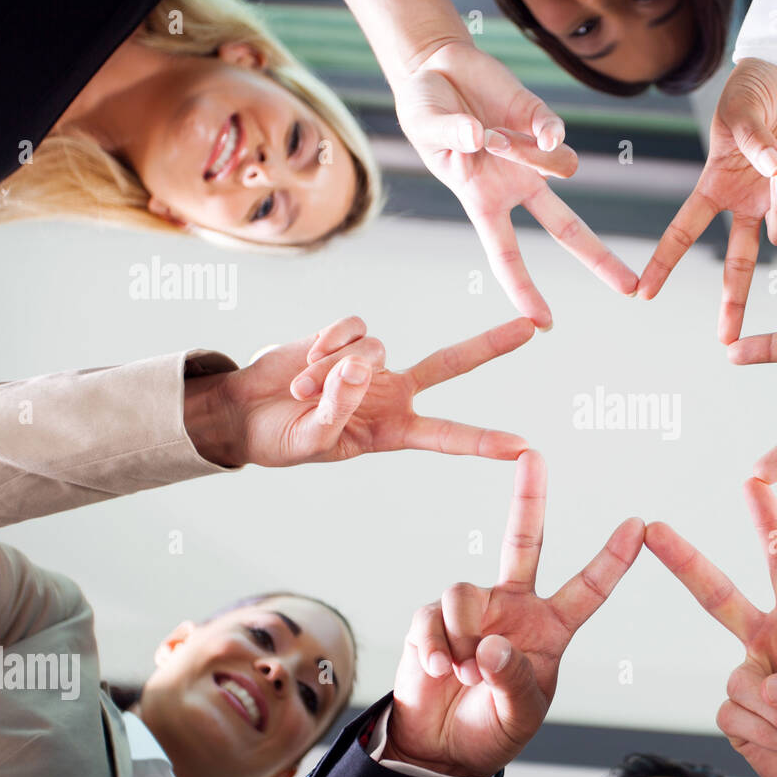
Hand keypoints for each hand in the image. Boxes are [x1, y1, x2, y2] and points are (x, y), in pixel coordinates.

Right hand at [189, 314, 534, 467]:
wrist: (245, 412)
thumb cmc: (283, 438)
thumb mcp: (313, 438)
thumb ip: (338, 406)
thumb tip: (359, 364)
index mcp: (395, 430)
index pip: (448, 435)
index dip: (484, 441)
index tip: (523, 448)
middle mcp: (393, 391)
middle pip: (452, 363)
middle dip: (490, 344)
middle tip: (532, 329)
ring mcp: (371, 362)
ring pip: (375, 350)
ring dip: (335, 370)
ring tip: (303, 392)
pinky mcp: (346, 336)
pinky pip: (354, 328)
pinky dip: (330, 343)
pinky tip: (307, 361)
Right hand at [386, 451, 644, 776]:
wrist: (442, 746)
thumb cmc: (495, 727)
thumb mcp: (519, 713)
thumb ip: (512, 679)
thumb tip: (492, 644)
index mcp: (551, 627)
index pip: (589, 588)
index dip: (613, 559)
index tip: (640, 525)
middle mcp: (515, 606)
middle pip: (524, 541)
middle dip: (528, 496)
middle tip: (532, 454)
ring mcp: (474, 609)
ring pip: (464, 592)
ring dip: (463, 635)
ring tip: (465, 672)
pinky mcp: (433, 618)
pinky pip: (432, 617)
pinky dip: (436, 646)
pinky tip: (440, 669)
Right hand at [395, 42, 637, 328]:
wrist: (437, 66)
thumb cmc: (426, 110)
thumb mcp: (426, 127)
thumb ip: (450, 135)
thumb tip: (481, 138)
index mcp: (484, 202)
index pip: (507, 256)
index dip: (524, 290)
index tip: (543, 324)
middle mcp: (516, 185)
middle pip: (567, 229)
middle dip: (599, 259)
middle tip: (631, 290)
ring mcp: (533, 154)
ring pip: (560, 168)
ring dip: (525, 153)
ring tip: (484, 130)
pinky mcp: (541, 118)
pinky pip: (557, 134)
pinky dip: (547, 132)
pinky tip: (536, 128)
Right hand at [638, 59, 776, 341]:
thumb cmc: (754, 88)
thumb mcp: (740, 110)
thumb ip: (753, 142)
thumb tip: (774, 173)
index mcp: (717, 186)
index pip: (684, 231)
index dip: (664, 262)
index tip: (644, 293)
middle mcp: (748, 201)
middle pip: (737, 262)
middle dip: (732, 300)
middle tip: (725, 338)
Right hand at [646, 478, 776, 776]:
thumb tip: (773, 687)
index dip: (769, 522)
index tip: (754, 479)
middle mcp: (769, 643)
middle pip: (718, 596)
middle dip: (685, 562)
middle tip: (654, 529)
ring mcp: (750, 679)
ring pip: (740, 683)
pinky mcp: (737, 716)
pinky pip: (735, 715)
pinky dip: (769, 734)